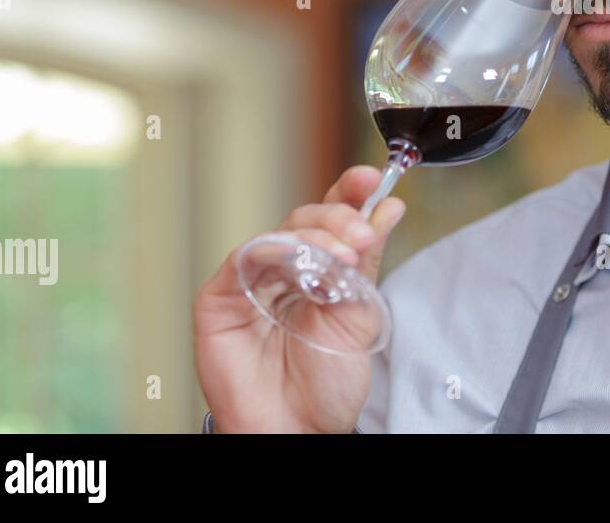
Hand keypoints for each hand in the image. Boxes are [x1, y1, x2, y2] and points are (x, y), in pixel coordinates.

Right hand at [192, 166, 405, 432]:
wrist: (298, 430)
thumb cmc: (325, 382)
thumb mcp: (359, 313)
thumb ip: (367, 261)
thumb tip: (388, 208)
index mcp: (317, 269)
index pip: (331, 219)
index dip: (348, 193)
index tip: (371, 178)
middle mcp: (282, 270)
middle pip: (306, 221)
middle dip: (338, 218)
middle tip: (362, 234)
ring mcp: (250, 281)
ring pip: (279, 235)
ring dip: (315, 237)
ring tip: (345, 253)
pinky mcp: (220, 298)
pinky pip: (245, 258)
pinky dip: (276, 251)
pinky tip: (302, 261)